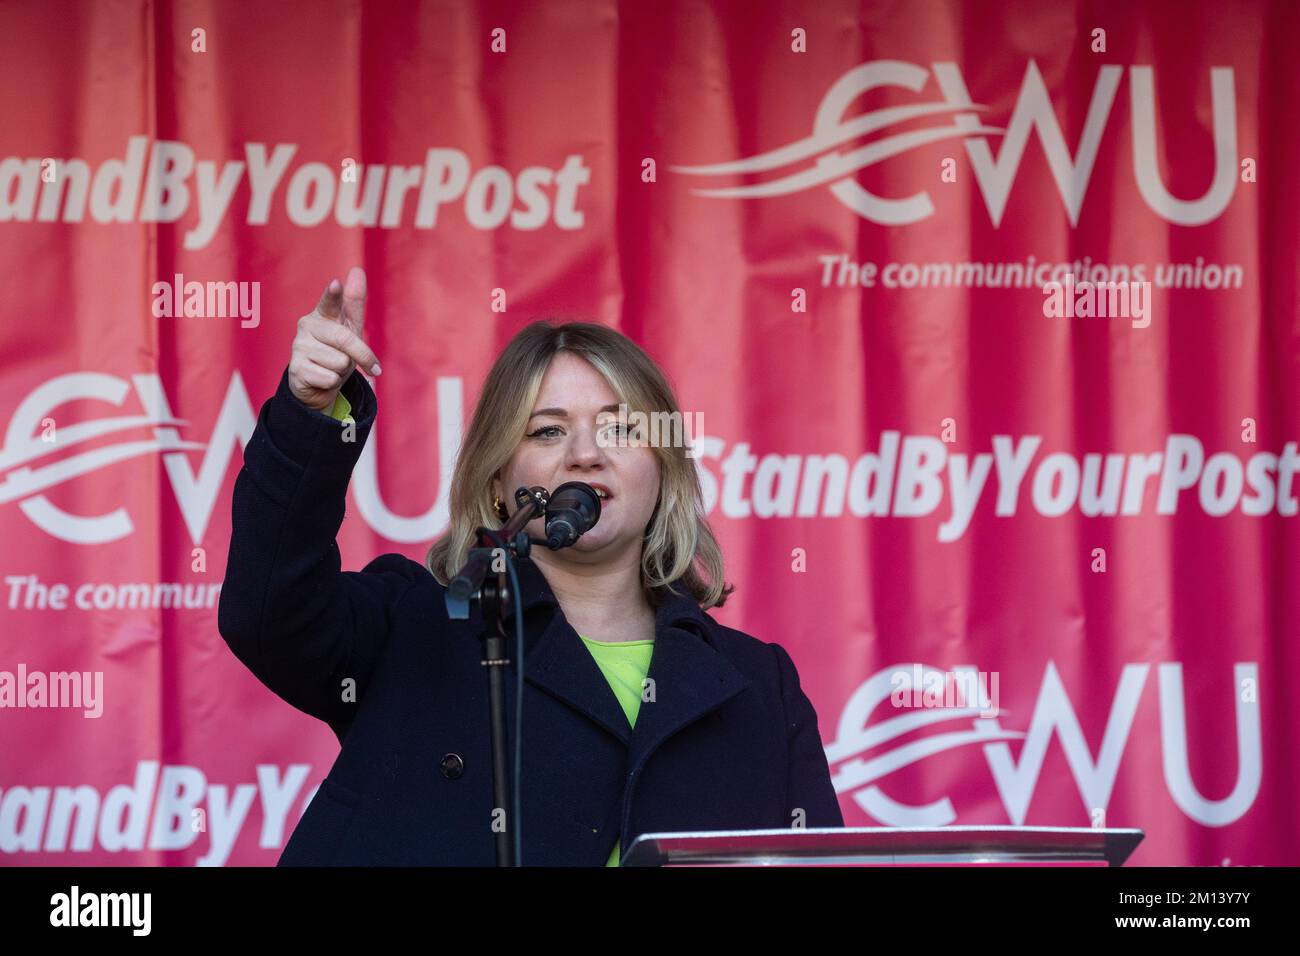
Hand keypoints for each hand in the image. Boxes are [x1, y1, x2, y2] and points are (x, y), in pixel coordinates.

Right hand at [287, 266, 380, 411]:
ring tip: (332, 368)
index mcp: (322, 314)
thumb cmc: (337, 352)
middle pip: (345, 340)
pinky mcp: (296, 369)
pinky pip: (330, 378)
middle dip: (362, 356)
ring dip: (342, 370)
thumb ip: (353, 302)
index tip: (336, 284)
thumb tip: (357, 270)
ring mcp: (298, 346)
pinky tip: (322, 379)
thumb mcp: (350, 328)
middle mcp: (307, 326)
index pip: (329, 302)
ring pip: (340, 362)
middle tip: (368, 366)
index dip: (333, 295)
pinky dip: (332, 383)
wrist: (319, 385)